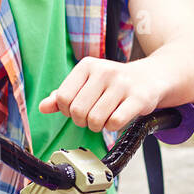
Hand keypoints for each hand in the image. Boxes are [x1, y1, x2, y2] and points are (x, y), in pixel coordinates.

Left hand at [38, 57, 161, 132]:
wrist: (152, 77)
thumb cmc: (114, 84)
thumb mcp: (88, 83)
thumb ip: (63, 95)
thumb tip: (42, 107)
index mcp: (87, 65)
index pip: (62, 97)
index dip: (67, 110)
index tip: (79, 109)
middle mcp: (104, 71)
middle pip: (77, 111)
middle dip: (82, 121)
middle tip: (92, 117)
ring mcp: (123, 84)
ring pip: (95, 119)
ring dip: (98, 126)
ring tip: (105, 118)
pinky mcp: (139, 98)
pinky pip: (115, 123)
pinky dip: (113, 128)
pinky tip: (118, 119)